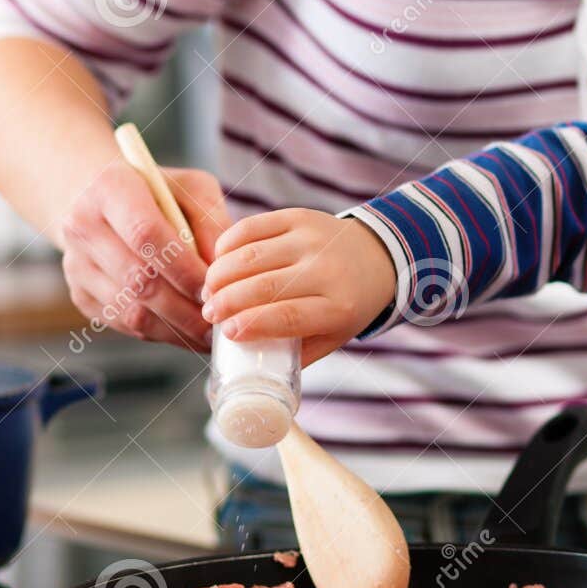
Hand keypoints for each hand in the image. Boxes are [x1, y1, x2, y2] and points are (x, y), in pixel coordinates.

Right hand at [57, 161, 229, 351]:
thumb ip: (210, 220)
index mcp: (110, 188)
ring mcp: (76, 265)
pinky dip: (159, 333)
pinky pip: (123, 323)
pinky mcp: (80, 294)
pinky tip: (185, 331)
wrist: (97, 198)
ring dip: (175, 328)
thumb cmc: (156, 191)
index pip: (145, 234)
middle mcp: (83, 226)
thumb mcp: (191, 187)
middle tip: (219, 322)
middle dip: (184, 308)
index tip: (214, 288)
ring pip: (130, 310)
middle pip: (137, 279)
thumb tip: (222, 268)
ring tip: (208, 333)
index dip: (183, 267)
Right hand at [200, 209, 397, 366]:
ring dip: (221, 274)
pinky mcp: (299, 217)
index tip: (226, 332)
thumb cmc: (346, 305)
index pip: (289, 316)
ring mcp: (313, 239)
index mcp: (340, 307)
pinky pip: (253, 227)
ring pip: (252, 255)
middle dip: (227, 301)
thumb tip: (247, 370)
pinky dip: (228, 243)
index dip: (252, 324)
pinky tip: (218, 260)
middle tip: (210, 312)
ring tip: (210, 290)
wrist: (377, 257)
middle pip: (265, 286)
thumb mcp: (332, 337)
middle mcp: (328, 270)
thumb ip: (296, 354)